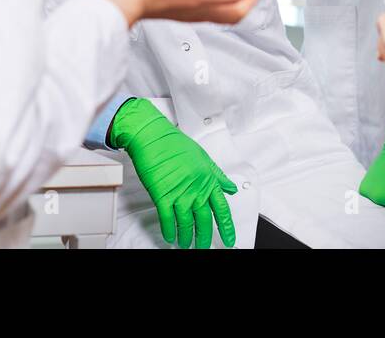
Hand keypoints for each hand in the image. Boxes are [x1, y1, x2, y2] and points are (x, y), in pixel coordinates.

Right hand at [109, 98, 237, 248]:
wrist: (153, 136)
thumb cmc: (175, 144)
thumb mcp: (203, 157)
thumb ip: (218, 175)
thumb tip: (230, 187)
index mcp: (207, 180)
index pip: (222, 209)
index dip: (227, 227)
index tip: (230, 239)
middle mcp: (195, 189)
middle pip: (204, 221)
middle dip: (205, 238)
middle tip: (204, 247)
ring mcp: (179, 193)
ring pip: (186, 224)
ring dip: (186, 237)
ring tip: (185, 244)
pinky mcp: (162, 195)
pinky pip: (167, 219)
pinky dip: (169, 230)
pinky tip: (170, 236)